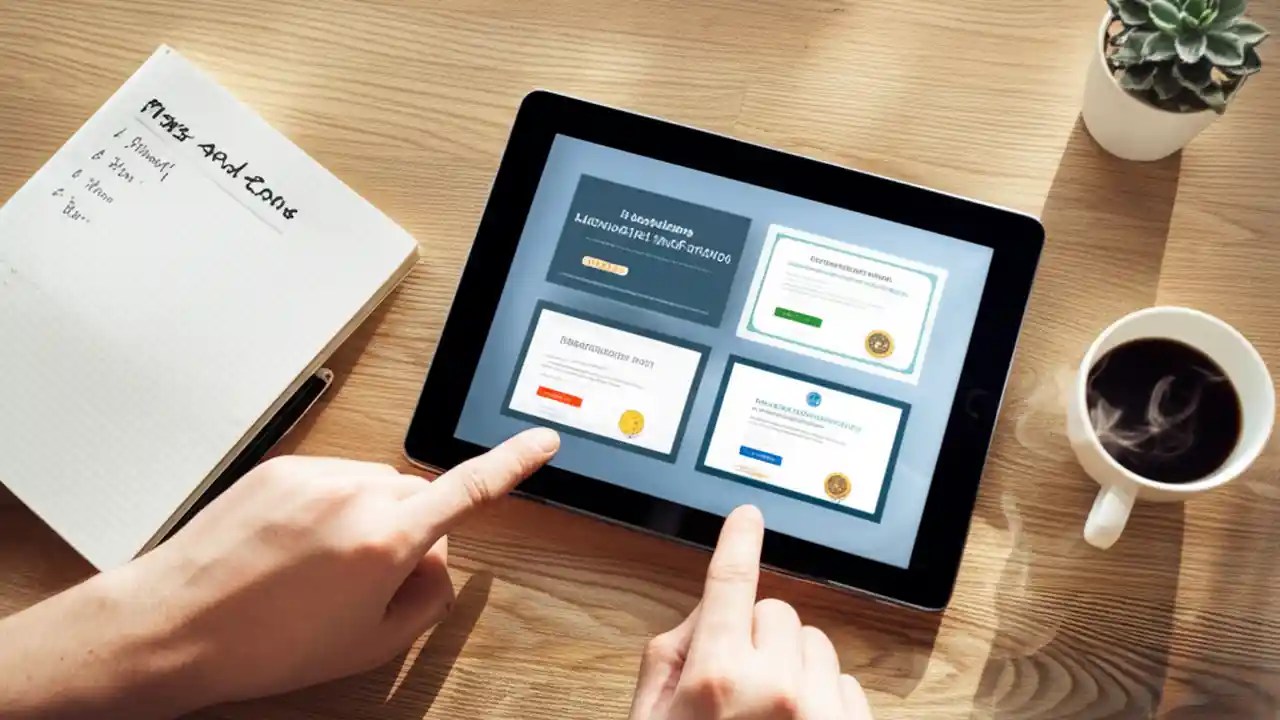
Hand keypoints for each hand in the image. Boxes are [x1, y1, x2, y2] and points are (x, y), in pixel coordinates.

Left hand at [0, 427, 558, 718]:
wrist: (176, 624)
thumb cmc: (268, 644)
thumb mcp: (372, 644)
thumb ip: (428, 597)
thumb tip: (440, 562)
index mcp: (386, 540)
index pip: (469, 490)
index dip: (514, 464)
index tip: (540, 442)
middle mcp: (355, 495)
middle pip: (417, 494)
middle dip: (412, 528)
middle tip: (371, 577)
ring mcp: (315, 475)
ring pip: (374, 484)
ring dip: (368, 515)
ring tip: (321, 565)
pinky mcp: (282, 466)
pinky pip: (333, 477)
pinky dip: (330, 506)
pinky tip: (296, 547)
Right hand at [628, 506, 872, 719]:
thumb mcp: (649, 719)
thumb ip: (671, 655)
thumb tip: (707, 613)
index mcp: (718, 677)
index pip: (732, 583)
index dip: (738, 541)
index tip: (748, 517)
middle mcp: (776, 688)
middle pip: (775, 610)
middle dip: (754, 633)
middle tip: (735, 679)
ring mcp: (821, 712)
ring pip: (814, 641)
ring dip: (792, 663)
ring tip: (767, 712)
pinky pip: (845, 680)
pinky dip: (823, 695)